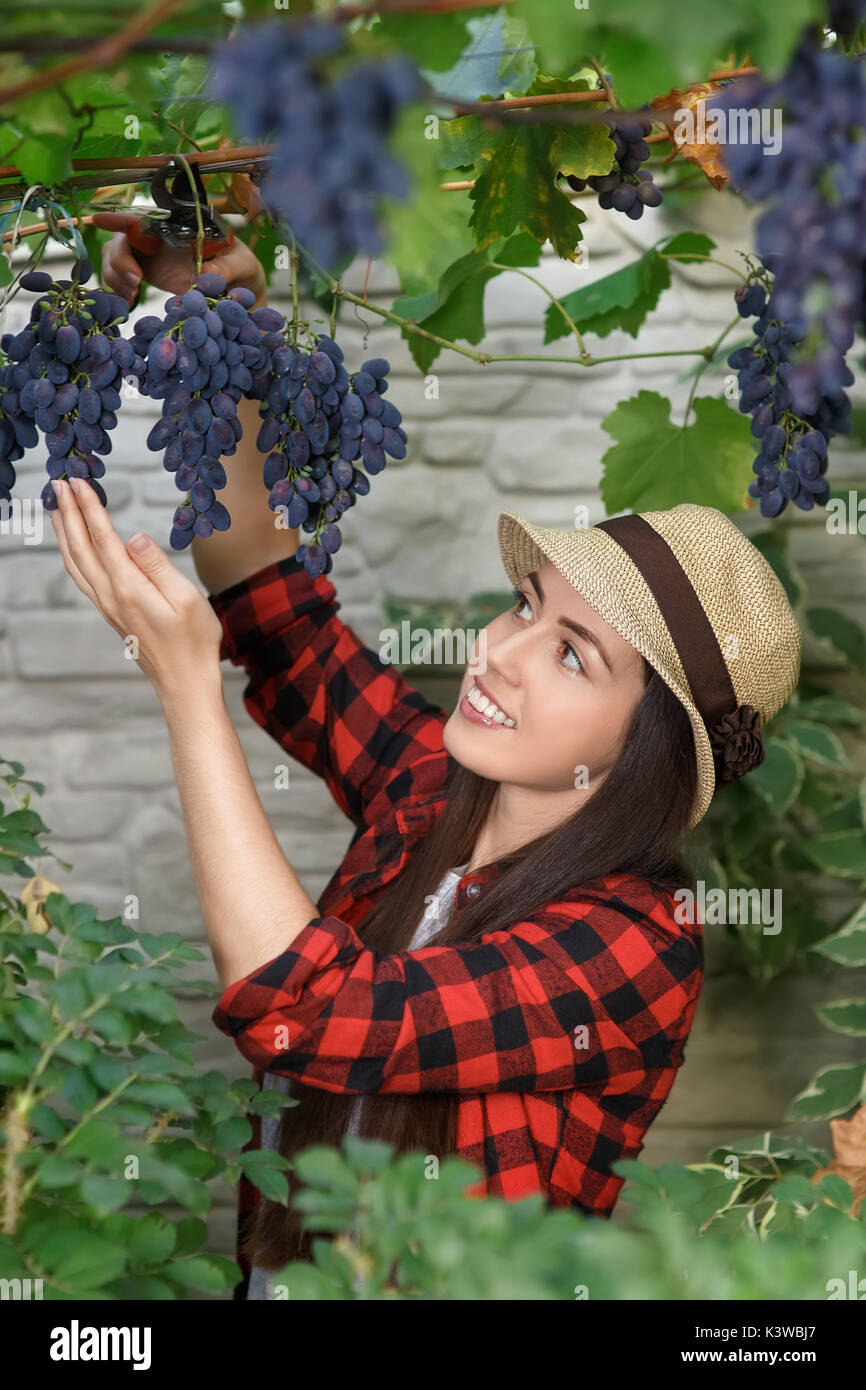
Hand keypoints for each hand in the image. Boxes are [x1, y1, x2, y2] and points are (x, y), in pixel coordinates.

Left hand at [48, 476, 223, 705]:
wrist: (185, 683)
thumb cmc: (194, 642)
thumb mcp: (187, 599)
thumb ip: (157, 566)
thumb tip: (132, 537)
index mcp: (129, 588)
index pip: (103, 538)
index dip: (89, 507)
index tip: (78, 481)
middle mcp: (111, 596)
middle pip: (81, 547)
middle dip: (69, 512)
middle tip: (59, 483)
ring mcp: (108, 606)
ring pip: (75, 563)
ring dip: (64, 532)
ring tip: (57, 507)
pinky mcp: (112, 612)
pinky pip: (82, 576)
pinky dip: (72, 553)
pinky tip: (73, 545)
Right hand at [89, 211, 267, 307]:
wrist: (241, 293)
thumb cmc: (243, 269)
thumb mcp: (243, 265)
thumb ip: (228, 267)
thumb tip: (207, 274)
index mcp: (179, 226)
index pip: (145, 217)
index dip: (119, 218)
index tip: (99, 221)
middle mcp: (159, 238)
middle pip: (122, 240)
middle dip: (119, 260)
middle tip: (135, 282)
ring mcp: (150, 257)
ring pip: (115, 260)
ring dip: (115, 278)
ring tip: (132, 297)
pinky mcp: (147, 276)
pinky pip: (121, 280)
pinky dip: (118, 292)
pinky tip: (128, 303)